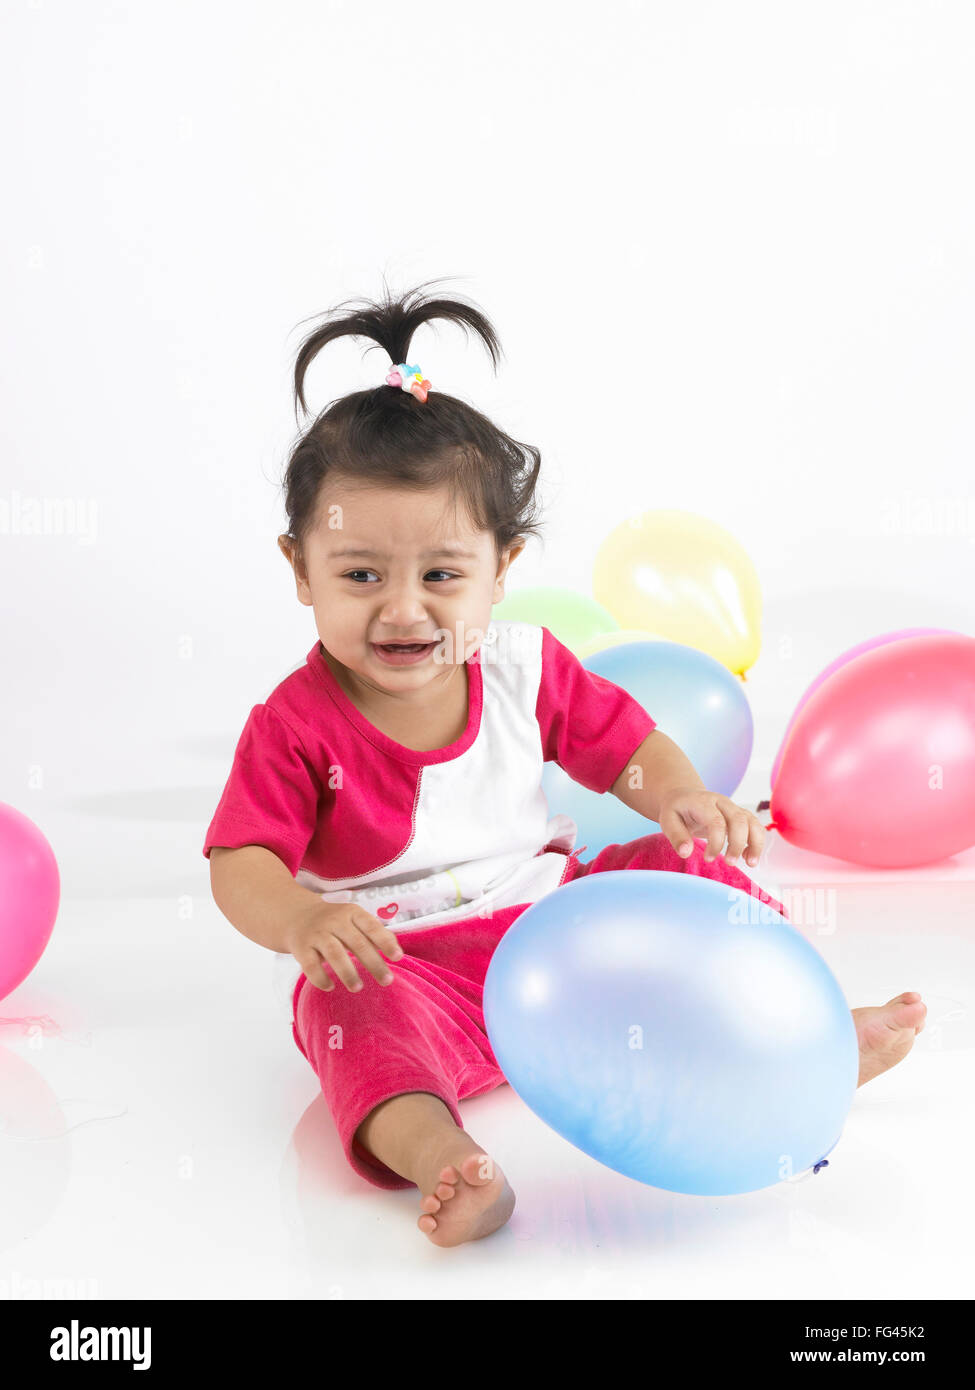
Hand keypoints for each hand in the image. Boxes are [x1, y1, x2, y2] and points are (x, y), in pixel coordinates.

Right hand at [287, 901, 404, 993]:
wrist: (296, 916)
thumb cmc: (334, 923)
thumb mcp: (353, 919)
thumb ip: (373, 933)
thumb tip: (396, 952)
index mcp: (351, 913)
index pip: (372, 927)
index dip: (386, 942)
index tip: (398, 958)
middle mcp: (334, 921)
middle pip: (357, 943)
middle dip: (373, 963)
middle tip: (387, 981)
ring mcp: (317, 934)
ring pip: (334, 954)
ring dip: (347, 972)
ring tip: (358, 988)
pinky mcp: (301, 948)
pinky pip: (310, 965)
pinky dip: (320, 978)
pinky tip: (330, 987)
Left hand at [657, 786, 765, 867]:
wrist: (684, 797)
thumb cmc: (677, 810)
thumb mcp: (668, 820)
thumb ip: (676, 836)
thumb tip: (686, 853)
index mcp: (703, 802)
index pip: (717, 821)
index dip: (716, 842)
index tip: (708, 859)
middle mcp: (722, 802)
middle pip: (739, 820)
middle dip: (738, 844)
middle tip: (730, 863)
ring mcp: (733, 808)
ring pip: (752, 821)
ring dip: (755, 843)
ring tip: (750, 863)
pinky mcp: (740, 816)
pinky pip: (755, 826)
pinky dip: (756, 842)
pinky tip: (748, 857)